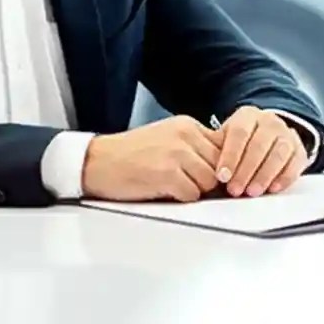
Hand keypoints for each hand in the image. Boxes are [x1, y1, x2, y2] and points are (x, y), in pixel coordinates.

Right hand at [81, 116, 222, 202]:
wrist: (98, 161)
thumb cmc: (130, 155)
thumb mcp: (168, 139)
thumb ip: (195, 147)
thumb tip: (224, 169)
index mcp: (187, 125)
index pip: (225, 146)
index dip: (222, 166)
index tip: (214, 177)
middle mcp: (184, 135)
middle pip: (221, 165)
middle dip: (209, 180)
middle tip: (190, 184)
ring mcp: (176, 154)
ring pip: (209, 181)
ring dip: (195, 190)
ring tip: (174, 186)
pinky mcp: (167, 174)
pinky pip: (191, 194)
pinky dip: (181, 198)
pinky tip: (164, 191)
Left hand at [214, 106, 307, 197]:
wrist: (268, 136)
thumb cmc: (241, 143)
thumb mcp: (226, 140)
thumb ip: (218, 152)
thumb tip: (204, 173)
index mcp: (248, 115)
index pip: (239, 133)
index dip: (230, 156)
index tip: (222, 176)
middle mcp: (269, 121)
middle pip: (259, 145)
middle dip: (245, 170)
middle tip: (235, 190)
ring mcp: (287, 134)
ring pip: (278, 154)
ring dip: (264, 175)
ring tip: (252, 192)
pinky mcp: (299, 150)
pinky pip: (294, 163)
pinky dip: (284, 178)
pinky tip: (272, 189)